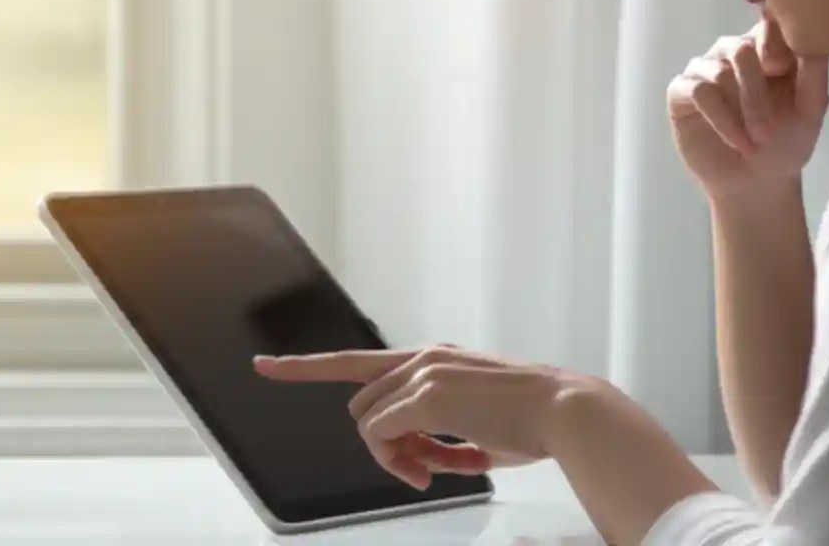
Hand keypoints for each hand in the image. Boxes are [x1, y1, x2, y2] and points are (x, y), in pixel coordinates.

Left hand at [253, 345, 601, 489]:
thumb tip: (425, 460)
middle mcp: (422, 357)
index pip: (356, 361)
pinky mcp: (424, 395)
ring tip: (438, 470)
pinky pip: (382, 436)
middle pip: (361, 406)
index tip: (263, 365)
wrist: (565, 412)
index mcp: (434, 358)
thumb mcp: (480, 425)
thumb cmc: (533, 422)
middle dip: (385, 444)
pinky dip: (402, 461)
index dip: (305, 366)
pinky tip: (440, 469)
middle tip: (424, 471)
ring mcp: (421, 373)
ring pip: (368, 422)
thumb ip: (445, 433)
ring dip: (395, 456)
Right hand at [667, 18, 828, 199]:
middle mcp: (732, 51)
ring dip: (740, 111)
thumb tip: (812, 36)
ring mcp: (704, 69)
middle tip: (768, 131)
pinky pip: (697, 91)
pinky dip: (720, 118)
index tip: (783, 74)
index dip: (776, 46)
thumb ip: (814, 71)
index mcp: (766, 47)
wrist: (757, 181)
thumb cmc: (787, 142)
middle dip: (756, 93)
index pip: (767, 24)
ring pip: (718, 71)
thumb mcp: (812, 108)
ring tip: (754, 141)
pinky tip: (734, 139)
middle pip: (740, 49)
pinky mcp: (681, 92)